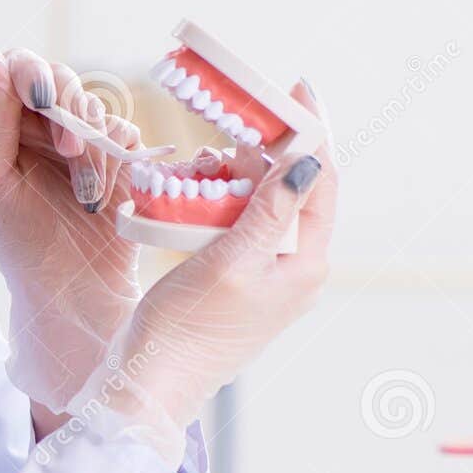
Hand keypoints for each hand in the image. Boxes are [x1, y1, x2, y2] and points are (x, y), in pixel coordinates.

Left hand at [0, 46, 145, 411]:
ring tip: (82, 190)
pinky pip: (124, 130)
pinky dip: (114, 158)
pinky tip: (101, 194)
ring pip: (94, 103)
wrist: (72, 289)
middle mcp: (44, 126)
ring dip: (88, 142)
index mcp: (5, 126)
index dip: (28, 72)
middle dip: (64, 105)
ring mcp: (85, 139)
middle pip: (58, 76)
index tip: (35, 97)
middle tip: (67, 148)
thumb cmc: (19, 241)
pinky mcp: (121, 157)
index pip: (15, 68)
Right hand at [69, 81, 337, 466]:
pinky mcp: (241, 286)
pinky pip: (246, 229)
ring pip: (270, 209)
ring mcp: (270, 282)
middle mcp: (296, 274)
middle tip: (249, 112)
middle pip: (299, 192)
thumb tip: (311, 162)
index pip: (322, 183)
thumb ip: (270, 211)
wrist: (150, 384)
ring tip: (218, 147)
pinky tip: (204, 185)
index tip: (301, 87)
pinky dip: (229, 200)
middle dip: (277, 148)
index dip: (314, 131)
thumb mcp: (229, 260)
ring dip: (248, 174)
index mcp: (305, 267)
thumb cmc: (186, 327)